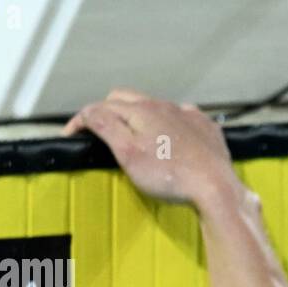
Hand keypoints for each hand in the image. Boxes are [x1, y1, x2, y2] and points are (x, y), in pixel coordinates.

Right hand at [63, 88, 239, 212]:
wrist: (216, 187)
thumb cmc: (170, 176)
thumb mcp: (128, 154)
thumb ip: (106, 128)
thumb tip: (88, 112)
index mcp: (141, 111)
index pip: (101, 107)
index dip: (82, 120)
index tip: (71, 135)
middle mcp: (164, 105)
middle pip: (127, 99)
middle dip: (108, 110)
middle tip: (99, 130)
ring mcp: (187, 115)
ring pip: (155, 106)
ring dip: (138, 116)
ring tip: (133, 134)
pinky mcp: (205, 128)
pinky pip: (182, 117)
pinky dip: (169, 123)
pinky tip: (170, 137)